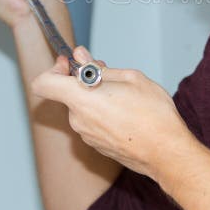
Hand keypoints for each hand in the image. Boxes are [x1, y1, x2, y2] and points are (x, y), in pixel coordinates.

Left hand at [31, 46, 195, 179]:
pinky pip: (93, 123)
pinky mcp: (97, 146)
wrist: (166, 152)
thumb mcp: (131, 78)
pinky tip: (127, 113)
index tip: (70, 65)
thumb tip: (82, 57)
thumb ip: (100, 68)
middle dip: (85, 82)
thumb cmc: (153, 115)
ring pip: (83, 109)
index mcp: (81, 99)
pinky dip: (103, 114)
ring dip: (97, 98)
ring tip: (125, 96)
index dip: (53, 70)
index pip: (44, 83)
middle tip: (107, 73)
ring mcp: (87, 136)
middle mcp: (78, 120)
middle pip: (68, 95)